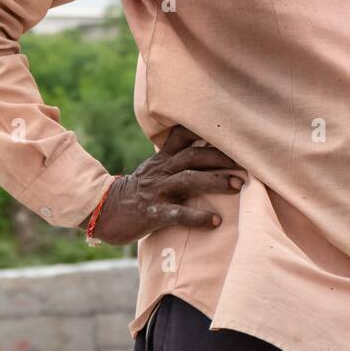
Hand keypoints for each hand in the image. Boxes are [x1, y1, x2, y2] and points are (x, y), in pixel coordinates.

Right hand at [85, 132, 246, 245]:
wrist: (103, 211)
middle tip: (246, 164)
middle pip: (194, 155)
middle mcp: (162, 170)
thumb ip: (175, 161)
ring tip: (238, 186)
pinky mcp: (153, 213)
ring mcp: (157, 190)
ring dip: (216, 181)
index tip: (230, 129)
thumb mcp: (154, 170)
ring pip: (189, 179)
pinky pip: (178, 213)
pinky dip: (198, 216)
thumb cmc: (137, 192)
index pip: (183, 134)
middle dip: (221, 158)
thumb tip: (204, 154)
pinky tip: (215, 221)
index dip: (205, 129)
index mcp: (162, 158)